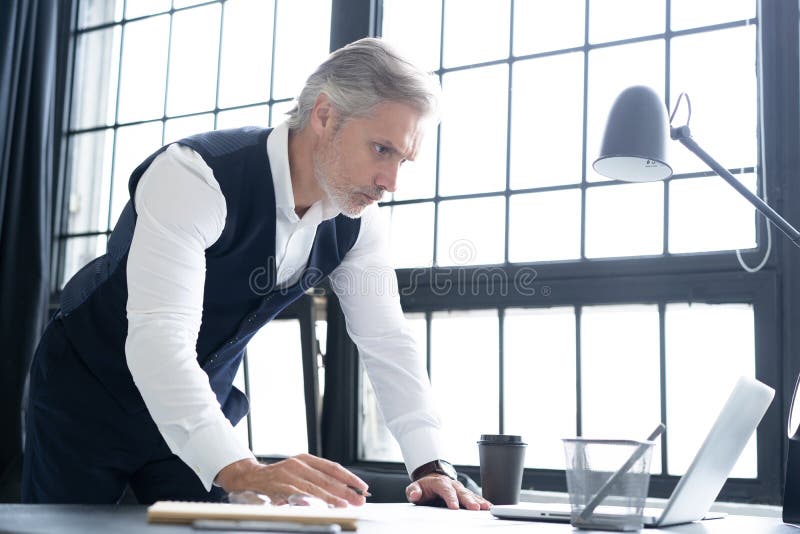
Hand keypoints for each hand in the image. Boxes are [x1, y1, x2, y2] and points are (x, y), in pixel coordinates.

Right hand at [215, 454, 368, 507]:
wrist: (249, 476)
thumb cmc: (278, 476)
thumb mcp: (298, 471)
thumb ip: (316, 478)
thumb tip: (341, 490)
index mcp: (306, 459)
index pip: (333, 468)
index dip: (349, 478)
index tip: (362, 487)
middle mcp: (299, 464)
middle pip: (327, 478)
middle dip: (346, 490)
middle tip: (360, 500)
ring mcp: (289, 475)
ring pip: (315, 487)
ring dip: (332, 498)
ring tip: (346, 505)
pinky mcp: (280, 486)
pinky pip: (299, 495)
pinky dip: (312, 501)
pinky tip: (322, 507)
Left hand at [405, 474, 490, 510]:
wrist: (431, 479)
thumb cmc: (425, 486)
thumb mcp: (415, 487)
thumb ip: (413, 491)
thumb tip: (414, 494)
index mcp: (439, 482)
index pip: (445, 489)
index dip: (450, 498)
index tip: (454, 507)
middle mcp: (452, 484)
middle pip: (461, 491)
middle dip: (468, 500)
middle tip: (474, 508)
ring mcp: (459, 488)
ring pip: (469, 494)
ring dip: (477, 501)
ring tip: (485, 507)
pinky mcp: (465, 493)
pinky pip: (474, 496)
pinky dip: (482, 501)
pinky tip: (487, 506)